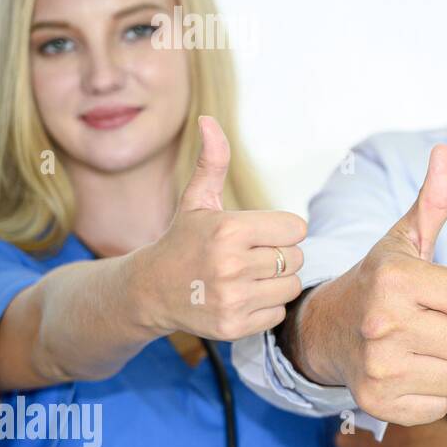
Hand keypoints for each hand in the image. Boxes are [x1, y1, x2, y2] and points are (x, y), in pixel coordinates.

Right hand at [140, 115, 305, 339]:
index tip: (258, 235)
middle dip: (278, 256)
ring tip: (247, 277)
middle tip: (250, 258)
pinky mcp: (233, 326)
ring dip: (276, 282)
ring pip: (291, 286)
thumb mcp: (197, 200)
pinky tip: (240, 298)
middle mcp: (231, 265)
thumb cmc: (183, 240)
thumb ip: (212, 161)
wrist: (149, 291)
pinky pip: (278, 313)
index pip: (297, 229)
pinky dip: (266, 307)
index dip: (281, 230)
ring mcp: (231, 298)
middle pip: (296, 258)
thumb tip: (208, 120)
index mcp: (229, 229)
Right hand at [296, 144, 446, 424]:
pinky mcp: (379, 404)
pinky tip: (406, 372)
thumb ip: (434, 200)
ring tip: (416, 346)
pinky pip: (441, 405)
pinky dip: (430, 393)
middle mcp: (384, 324)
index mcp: (396, 280)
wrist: (325, 329)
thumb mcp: (405, 239)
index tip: (433, 294)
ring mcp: (379, 368)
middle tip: (425, 323)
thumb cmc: (379, 282)